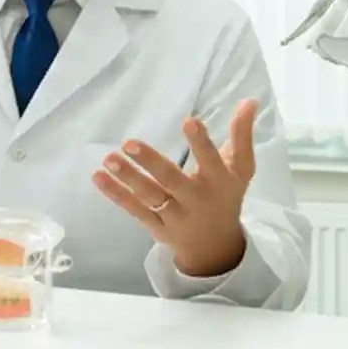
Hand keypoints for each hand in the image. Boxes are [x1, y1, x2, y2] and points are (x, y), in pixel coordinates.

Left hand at [91, 98, 258, 276]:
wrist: (216, 247)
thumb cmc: (226, 196)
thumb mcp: (240, 168)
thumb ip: (242, 134)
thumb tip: (249, 100)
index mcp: (218, 181)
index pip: (211, 160)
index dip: (201, 143)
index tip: (189, 121)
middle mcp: (195, 199)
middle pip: (172, 180)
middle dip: (151, 163)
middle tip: (129, 143)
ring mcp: (174, 214)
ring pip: (149, 196)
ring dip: (128, 177)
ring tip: (109, 159)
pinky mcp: (155, 225)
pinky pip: (134, 209)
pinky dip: (116, 194)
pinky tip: (98, 177)